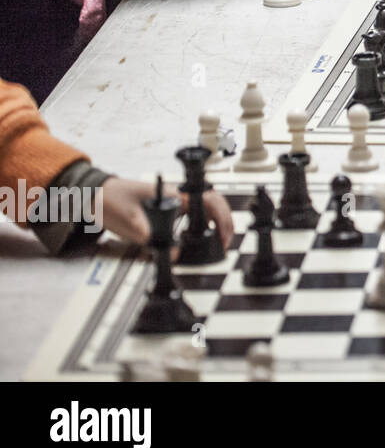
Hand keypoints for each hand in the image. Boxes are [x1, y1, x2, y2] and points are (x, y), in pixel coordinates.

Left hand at [101, 177, 234, 248]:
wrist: (94, 195)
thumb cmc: (111, 199)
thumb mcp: (130, 222)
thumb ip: (151, 238)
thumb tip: (173, 253)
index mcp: (173, 194)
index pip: (209, 201)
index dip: (222, 218)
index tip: (223, 236)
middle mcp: (177, 196)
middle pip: (213, 204)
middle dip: (225, 222)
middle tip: (226, 242)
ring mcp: (173, 202)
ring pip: (205, 209)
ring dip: (216, 223)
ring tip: (219, 240)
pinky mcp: (166, 210)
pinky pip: (192, 216)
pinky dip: (202, 226)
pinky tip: (201, 238)